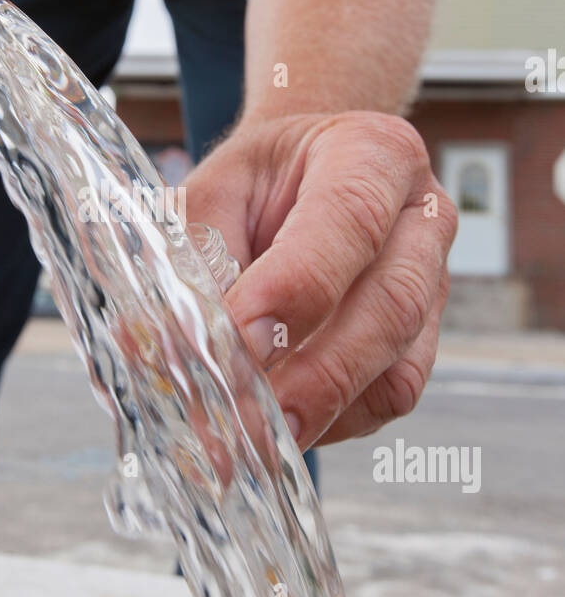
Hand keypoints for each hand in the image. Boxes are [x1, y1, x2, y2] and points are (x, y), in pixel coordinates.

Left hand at [183, 111, 456, 450]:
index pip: (348, 221)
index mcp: (372, 154)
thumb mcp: (213, 193)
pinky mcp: (421, 342)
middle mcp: (422, 219)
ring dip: (321, 410)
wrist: (300, 180)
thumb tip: (163, 342)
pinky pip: (387, 396)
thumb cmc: (254, 186)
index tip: (238, 339)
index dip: (295, 288)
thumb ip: (195, 257)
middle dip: (314, 375)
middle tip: (247, 422)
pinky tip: (277, 428)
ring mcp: (433, 285)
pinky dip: (331, 421)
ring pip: (397, 364)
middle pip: (389, 306)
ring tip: (251, 441)